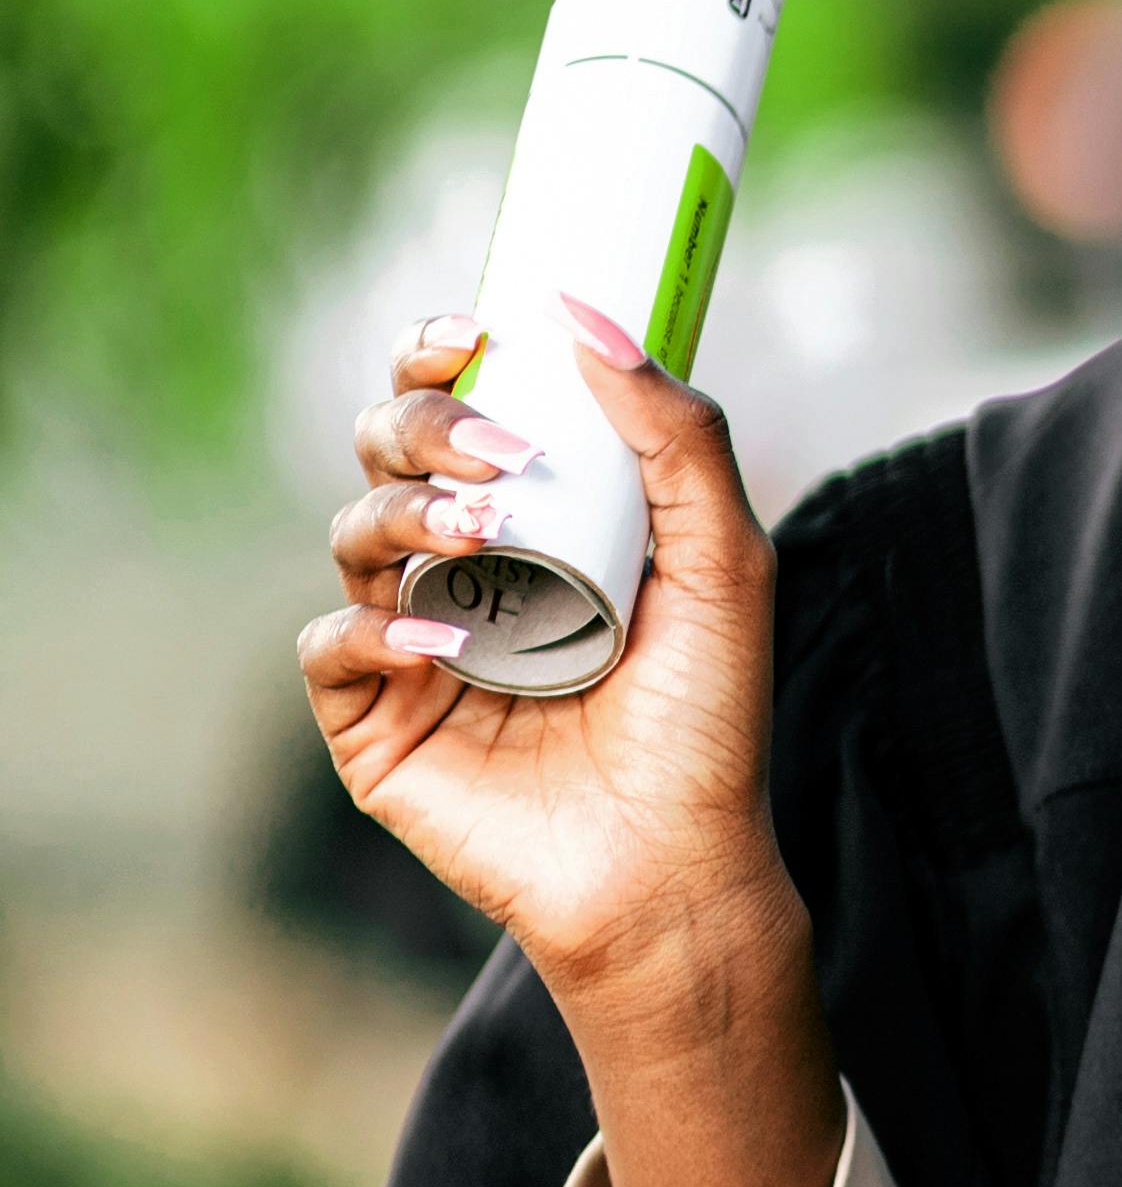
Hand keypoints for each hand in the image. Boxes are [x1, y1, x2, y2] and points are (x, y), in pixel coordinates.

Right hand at [302, 298, 840, 1186]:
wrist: (679, 866)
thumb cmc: (706, 722)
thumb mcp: (726, 563)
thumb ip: (679, 438)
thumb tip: (593, 320)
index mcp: (530, 519)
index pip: (455, 405)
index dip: (437, 354)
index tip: (471, 329)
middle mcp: (459, 572)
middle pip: (384, 451)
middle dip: (423, 426)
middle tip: (496, 451)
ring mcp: (408, 645)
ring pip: (352, 534)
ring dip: (407, 518)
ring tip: (482, 539)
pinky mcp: (373, 725)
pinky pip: (329, 646)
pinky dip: (375, 633)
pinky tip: (441, 646)